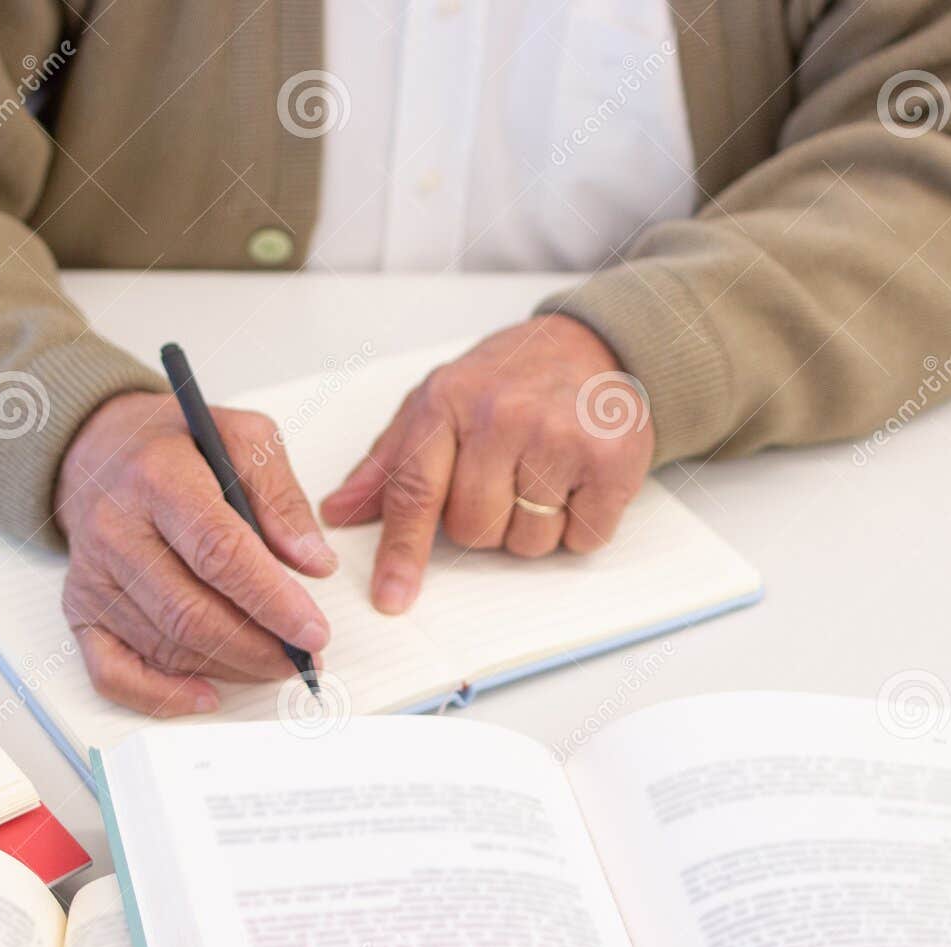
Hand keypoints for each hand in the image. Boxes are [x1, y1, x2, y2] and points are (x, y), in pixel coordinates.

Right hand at [55, 393, 335, 714]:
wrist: (102, 452)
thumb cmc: (180, 448)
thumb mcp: (243, 438)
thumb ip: (281, 497)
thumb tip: (314, 563)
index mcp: (158, 478)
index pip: (219, 552)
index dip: (272, 600)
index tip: (314, 630)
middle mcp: (115, 529)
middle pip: (191, 611)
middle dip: (259, 645)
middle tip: (306, 655)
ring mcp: (92, 576)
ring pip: (166, 645)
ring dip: (230, 666)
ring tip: (276, 661)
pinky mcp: (79, 610)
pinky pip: (112, 672)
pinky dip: (162, 696)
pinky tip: (208, 693)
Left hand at [320, 315, 653, 614]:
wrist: (591, 346)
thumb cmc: (506, 381)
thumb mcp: (436, 404)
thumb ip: (389, 462)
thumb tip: (339, 513)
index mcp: (448, 403)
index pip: (415, 492)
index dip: (402, 551)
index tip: (391, 596)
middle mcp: (503, 417)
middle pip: (472, 530)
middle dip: (485, 522)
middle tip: (504, 477)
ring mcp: (559, 436)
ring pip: (526, 542)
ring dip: (533, 527)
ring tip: (543, 475)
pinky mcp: (611, 458)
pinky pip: (583, 537)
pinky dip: (581, 525)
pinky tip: (578, 481)